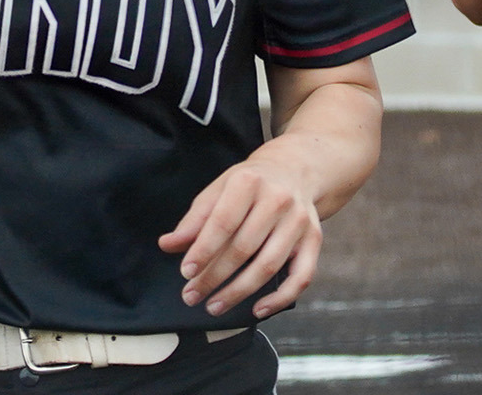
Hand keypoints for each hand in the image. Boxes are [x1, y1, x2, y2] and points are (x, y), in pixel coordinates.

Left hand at [158, 156, 320, 318]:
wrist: (294, 172)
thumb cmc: (248, 185)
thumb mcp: (217, 191)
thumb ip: (194, 220)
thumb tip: (167, 245)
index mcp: (248, 183)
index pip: (223, 223)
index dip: (203, 250)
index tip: (186, 272)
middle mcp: (278, 201)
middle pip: (244, 248)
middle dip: (214, 277)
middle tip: (192, 295)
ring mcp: (299, 222)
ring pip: (269, 266)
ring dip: (239, 292)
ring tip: (214, 306)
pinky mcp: (314, 240)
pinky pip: (301, 277)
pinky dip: (280, 298)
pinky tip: (257, 310)